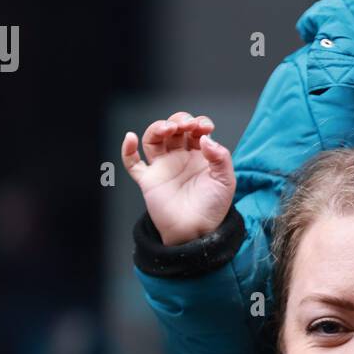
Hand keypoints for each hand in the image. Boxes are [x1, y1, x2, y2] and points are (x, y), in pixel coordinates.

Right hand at [121, 111, 235, 245]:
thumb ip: (221, 157)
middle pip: (173, 128)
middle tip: (186, 126)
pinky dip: (127, 150)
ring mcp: (162, 167)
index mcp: (199, 155)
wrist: (197, 232)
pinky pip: (132, 163)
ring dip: (157, 128)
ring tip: (168, 129)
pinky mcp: (148, 180)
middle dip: (179, 120)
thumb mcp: (226, 180)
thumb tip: (206, 138)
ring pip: (153, 139)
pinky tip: (131, 138)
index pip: (195, 129)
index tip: (205, 128)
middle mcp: (179, 157)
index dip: (199, 123)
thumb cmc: (212, 207)